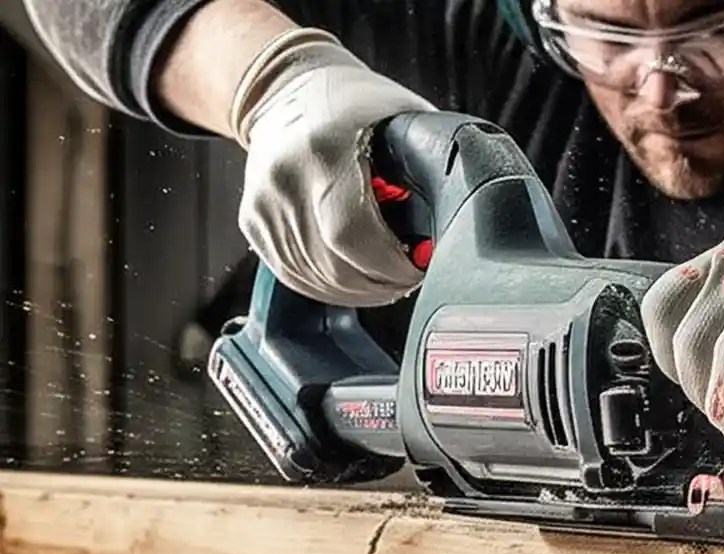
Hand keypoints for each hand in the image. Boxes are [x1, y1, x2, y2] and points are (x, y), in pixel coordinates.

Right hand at [234, 30, 433, 306]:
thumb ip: (431, 159)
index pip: (351, 233)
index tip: (418, 268)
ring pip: (315, 280)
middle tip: (410, 278)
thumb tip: (466, 211)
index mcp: (323, 148)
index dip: (389, 266)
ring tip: (388, 280)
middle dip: (381, 284)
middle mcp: (285, 178)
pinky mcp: (253, 223)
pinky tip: (357, 280)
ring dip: (359, 291)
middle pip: (334, 266)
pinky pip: (294, 276)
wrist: (285, 88)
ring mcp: (263, 204)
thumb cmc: (353, 103)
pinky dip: (330, 288)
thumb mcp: (402, 115)